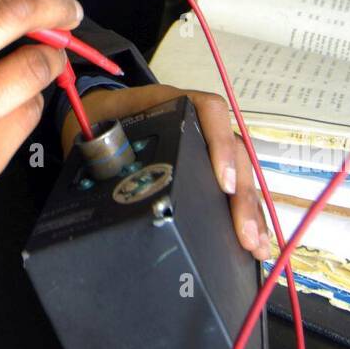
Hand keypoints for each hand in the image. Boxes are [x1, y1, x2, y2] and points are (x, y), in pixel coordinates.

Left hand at [61, 85, 269, 259]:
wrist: (93, 116)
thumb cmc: (95, 120)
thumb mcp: (95, 129)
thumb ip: (103, 148)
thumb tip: (112, 186)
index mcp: (168, 103)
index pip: (208, 110)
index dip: (220, 144)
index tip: (222, 183)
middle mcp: (195, 121)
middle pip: (232, 149)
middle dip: (241, 194)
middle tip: (245, 232)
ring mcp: (204, 143)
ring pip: (238, 170)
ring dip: (250, 209)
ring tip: (256, 245)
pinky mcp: (203, 165)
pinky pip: (231, 185)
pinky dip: (244, 212)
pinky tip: (254, 240)